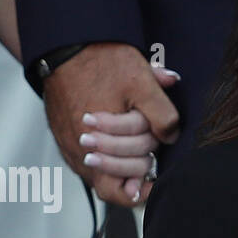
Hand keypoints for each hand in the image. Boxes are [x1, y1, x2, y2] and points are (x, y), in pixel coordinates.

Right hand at [43, 42, 180, 206]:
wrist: (69, 46)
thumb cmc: (103, 63)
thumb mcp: (142, 82)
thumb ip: (162, 112)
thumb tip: (171, 135)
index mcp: (99, 142)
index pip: (121, 191)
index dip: (143, 188)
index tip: (157, 178)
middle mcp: (80, 152)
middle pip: (116, 182)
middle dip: (138, 166)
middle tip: (151, 150)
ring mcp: (71, 146)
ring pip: (103, 171)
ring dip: (125, 160)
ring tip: (140, 145)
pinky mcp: (66, 137)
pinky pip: (91, 157)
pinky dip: (110, 152)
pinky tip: (125, 137)